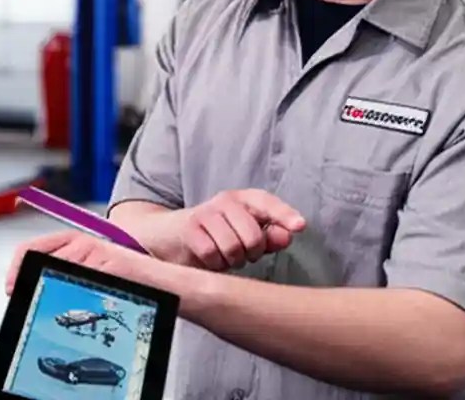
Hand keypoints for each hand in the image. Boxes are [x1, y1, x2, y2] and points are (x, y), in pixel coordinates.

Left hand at [7, 231, 164, 294]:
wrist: (160, 281)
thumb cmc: (126, 278)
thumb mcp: (93, 268)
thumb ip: (67, 270)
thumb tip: (32, 284)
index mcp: (76, 240)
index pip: (33, 247)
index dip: (17, 267)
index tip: (11, 286)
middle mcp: (84, 241)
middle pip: (44, 263)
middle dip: (36, 286)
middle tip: (33, 304)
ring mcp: (99, 252)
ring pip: (62, 276)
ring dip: (59, 296)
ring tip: (64, 313)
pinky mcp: (112, 266)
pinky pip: (86, 285)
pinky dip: (82, 299)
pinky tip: (86, 309)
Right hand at [132, 189, 305, 271]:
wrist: (165, 237)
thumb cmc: (211, 237)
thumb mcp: (241, 236)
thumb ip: (267, 237)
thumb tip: (288, 235)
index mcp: (242, 199)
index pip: (267, 203)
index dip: (284, 215)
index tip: (299, 226)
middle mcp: (225, 201)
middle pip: (253, 235)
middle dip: (250, 253)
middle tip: (240, 254)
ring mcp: (206, 212)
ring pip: (234, 247)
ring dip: (231, 261)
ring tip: (223, 256)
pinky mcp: (189, 228)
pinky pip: (213, 255)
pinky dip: (214, 264)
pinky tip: (208, 259)